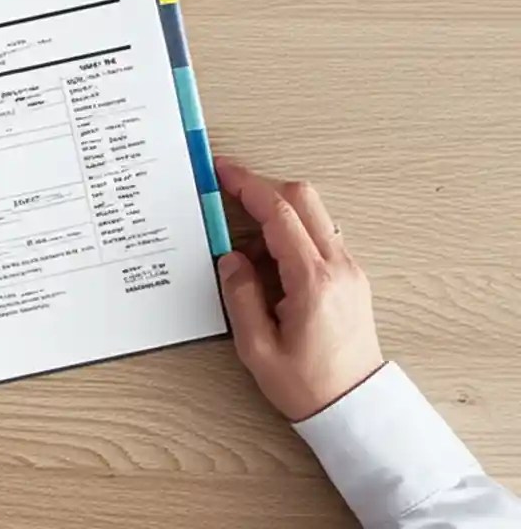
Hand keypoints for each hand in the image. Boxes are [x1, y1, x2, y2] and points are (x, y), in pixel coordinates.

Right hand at [215, 157, 384, 421]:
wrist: (354, 406)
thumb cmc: (307, 384)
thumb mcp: (257, 347)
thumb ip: (239, 296)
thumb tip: (230, 258)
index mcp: (313, 281)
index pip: (279, 214)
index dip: (247, 186)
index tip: (223, 172)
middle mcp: (338, 266)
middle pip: (303, 199)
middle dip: (262, 188)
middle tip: (227, 191)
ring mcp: (349, 269)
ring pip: (312, 214)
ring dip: (275, 217)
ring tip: (245, 254)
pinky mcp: (350, 276)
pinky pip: (318, 236)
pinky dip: (289, 235)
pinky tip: (267, 265)